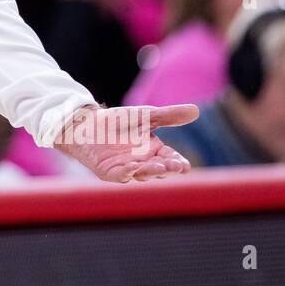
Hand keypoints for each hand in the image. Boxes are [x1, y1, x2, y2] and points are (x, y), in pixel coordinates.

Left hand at [53, 103, 197, 181]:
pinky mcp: (110, 172)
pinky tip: (132, 168)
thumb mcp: (146, 116)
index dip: (178, 163)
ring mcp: (127, 169)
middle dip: (168, 169)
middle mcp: (143, 163)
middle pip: (159, 169)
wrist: (88, 123)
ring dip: (150, 172)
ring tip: (159, 168)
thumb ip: (168, 116)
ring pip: (142, 174)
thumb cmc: (119, 121)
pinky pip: (120, 175)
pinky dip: (127, 173)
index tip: (185, 166)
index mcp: (155, 151)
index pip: (171, 159)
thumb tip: (196, 111)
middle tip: (176, 167)